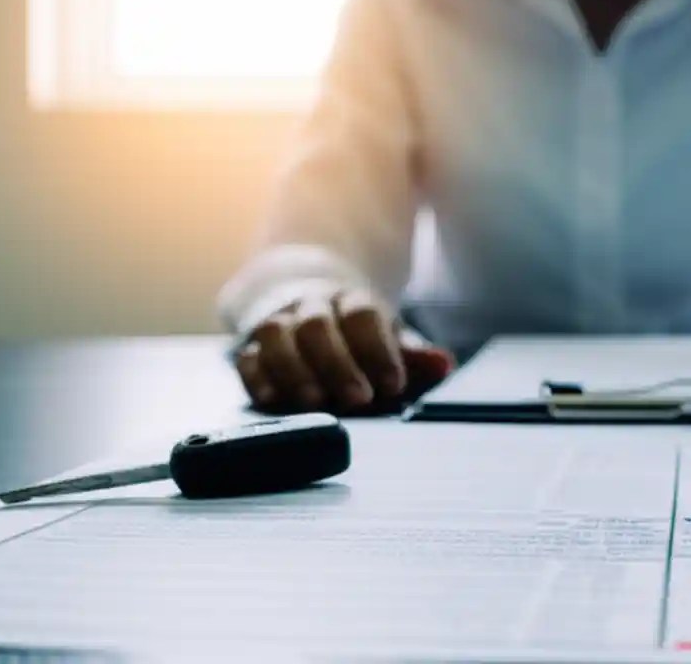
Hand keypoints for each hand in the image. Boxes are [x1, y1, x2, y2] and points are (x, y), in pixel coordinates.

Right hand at [232, 288, 454, 413]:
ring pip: (277, 336)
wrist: (300, 289)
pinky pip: (247, 355)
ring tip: (313, 401)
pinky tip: (271, 398)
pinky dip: (257, 376)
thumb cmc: (353, 327)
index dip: (379, 350)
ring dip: (294, 369)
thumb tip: (443, 365)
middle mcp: (311, 306)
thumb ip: (412, 354)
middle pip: (318, 326)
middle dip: (338, 364)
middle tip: (359, 399)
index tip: (394, 384)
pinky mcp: (251, 344)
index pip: (364, 316)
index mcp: (351, 301)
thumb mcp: (388, 334)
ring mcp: (278, 322)